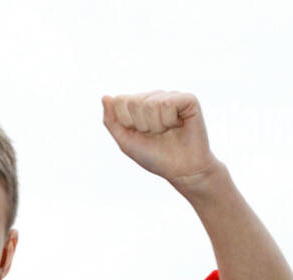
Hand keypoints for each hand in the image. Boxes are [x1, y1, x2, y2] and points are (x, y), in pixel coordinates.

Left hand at [101, 91, 219, 185]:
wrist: (181, 170)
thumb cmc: (155, 157)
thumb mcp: (126, 142)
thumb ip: (112, 121)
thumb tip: (105, 97)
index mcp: (139, 105)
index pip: (120, 101)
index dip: (127, 123)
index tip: (140, 135)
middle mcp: (154, 97)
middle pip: (134, 102)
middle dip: (142, 126)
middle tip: (155, 135)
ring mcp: (171, 96)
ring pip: (151, 104)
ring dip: (156, 126)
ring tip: (167, 132)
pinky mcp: (188, 99)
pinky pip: (168, 104)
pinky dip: (169, 121)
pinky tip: (178, 126)